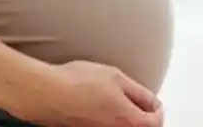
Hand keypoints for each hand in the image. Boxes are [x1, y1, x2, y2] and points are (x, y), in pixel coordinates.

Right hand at [14, 60, 162, 126]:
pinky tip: (101, 108)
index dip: (156, 109)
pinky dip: (109, 121)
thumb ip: (140, 93)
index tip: (152, 101)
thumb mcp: (117, 78)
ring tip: (117, 102)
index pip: (155, 122)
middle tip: (138, 104)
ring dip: (126, 119)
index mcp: (129, 121)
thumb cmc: (78, 83)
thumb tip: (151, 102)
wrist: (46, 93)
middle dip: (142, 118)